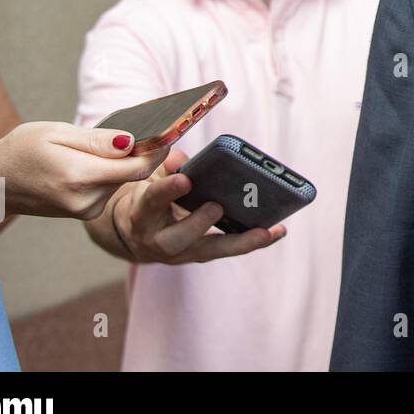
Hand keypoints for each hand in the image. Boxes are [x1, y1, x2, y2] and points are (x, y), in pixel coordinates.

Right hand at [0, 121, 169, 220]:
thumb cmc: (20, 151)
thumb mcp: (56, 134)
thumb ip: (98, 141)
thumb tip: (133, 142)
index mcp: (79, 178)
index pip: (137, 168)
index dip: (157, 150)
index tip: (171, 131)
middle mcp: (85, 200)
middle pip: (133, 176)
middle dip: (145, 153)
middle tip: (156, 130)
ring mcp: (84, 210)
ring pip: (123, 182)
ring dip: (126, 163)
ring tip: (118, 142)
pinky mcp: (83, 212)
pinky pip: (109, 188)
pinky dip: (113, 172)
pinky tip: (101, 159)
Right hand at [112, 149, 285, 263]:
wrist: (135, 234)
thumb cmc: (147, 198)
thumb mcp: (148, 180)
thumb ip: (165, 166)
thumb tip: (180, 159)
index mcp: (142, 213)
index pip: (152, 201)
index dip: (167, 191)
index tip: (185, 180)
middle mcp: (159, 239)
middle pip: (177, 239)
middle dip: (198, 223)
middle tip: (217, 207)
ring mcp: (181, 251)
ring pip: (209, 250)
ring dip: (240, 242)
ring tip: (266, 231)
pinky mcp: (201, 254)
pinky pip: (228, 249)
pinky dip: (253, 241)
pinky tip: (278, 231)